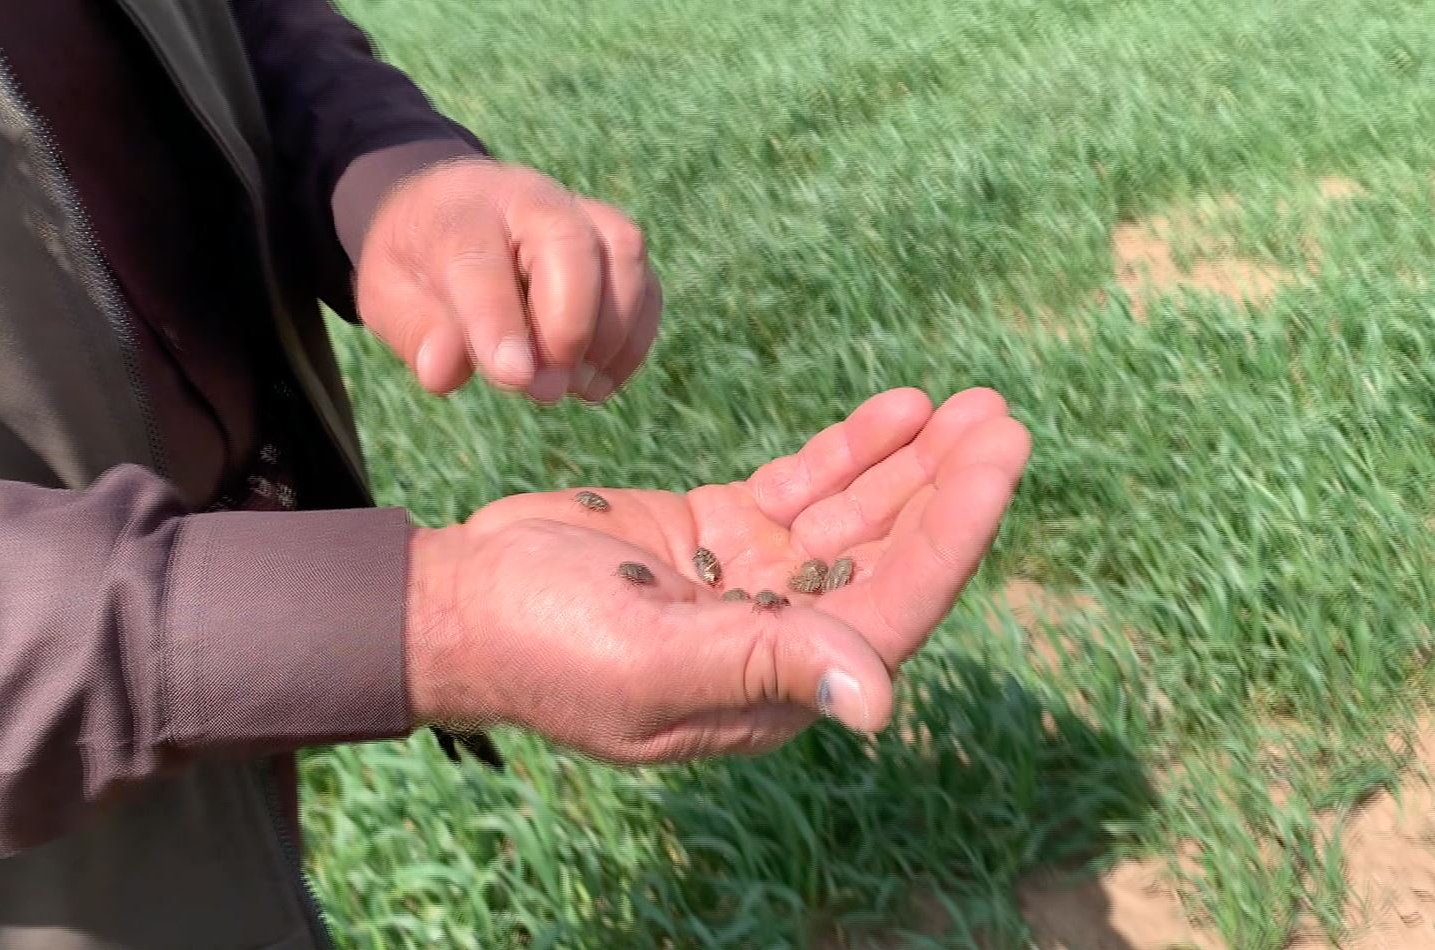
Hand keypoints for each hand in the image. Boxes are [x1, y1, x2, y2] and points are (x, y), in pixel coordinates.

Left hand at [355, 158, 660, 403]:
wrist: (455, 208)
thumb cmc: (422, 261)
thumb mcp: (390, 293)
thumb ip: (416, 331)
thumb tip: (443, 372)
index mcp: (462, 213)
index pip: (483, 262)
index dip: (501, 322)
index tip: (516, 379)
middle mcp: (531, 201)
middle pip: (571, 244)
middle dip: (570, 325)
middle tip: (546, 390)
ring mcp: (582, 215)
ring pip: (623, 254)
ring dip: (613, 334)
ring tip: (578, 389)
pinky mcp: (616, 245)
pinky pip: (646, 285)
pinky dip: (634, 341)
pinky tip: (598, 381)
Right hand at [403, 387, 1030, 763]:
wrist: (459, 602)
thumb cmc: (540, 642)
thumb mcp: (647, 659)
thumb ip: (761, 668)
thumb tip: (879, 701)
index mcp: (774, 682)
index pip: (892, 606)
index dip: (953, 531)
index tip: (997, 456)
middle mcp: (778, 634)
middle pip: (887, 557)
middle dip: (947, 487)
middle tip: (1000, 415)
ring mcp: (750, 579)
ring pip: (853, 517)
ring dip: (910, 463)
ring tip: (968, 402)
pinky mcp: (718, 530)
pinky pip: (802, 488)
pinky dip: (848, 451)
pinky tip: (896, 407)